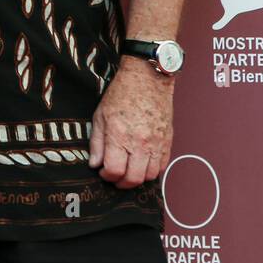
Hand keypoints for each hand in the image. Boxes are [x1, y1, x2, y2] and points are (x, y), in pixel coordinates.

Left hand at [89, 57, 173, 187]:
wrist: (147, 79)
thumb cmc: (122, 94)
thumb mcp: (100, 116)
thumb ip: (97, 143)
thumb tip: (95, 163)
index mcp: (120, 136)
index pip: (113, 170)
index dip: (106, 176)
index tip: (102, 171)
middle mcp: (140, 142)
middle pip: (133, 178)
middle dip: (121, 183)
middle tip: (114, 178)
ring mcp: (156, 143)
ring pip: (149, 176)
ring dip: (137, 179)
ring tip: (127, 171)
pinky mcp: (167, 141)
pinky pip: (162, 166)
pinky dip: (152, 171)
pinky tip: (142, 165)